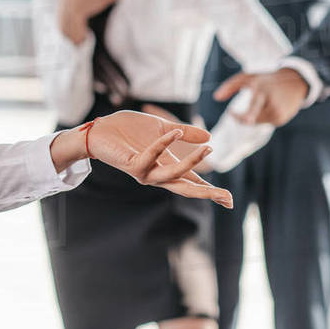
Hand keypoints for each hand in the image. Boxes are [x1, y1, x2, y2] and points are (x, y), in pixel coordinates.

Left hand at [88, 110, 232, 207]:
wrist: (100, 129)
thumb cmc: (128, 130)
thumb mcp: (163, 127)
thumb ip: (185, 132)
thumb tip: (209, 136)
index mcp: (165, 167)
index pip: (191, 181)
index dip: (209, 191)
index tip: (229, 201)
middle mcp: (156, 174)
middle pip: (186, 189)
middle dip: (206, 193)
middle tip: (227, 198)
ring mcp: (144, 172)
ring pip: (172, 175)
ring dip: (191, 162)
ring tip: (208, 149)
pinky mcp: (132, 164)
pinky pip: (151, 156)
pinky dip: (164, 145)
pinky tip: (176, 133)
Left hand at [213, 68, 309, 126]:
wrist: (296, 82)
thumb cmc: (267, 79)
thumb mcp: (249, 77)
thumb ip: (230, 86)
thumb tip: (216, 97)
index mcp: (262, 91)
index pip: (252, 108)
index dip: (240, 117)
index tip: (230, 112)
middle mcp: (271, 103)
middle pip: (251, 119)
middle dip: (244, 117)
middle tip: (238, 115)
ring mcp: (277, 113)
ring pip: (256, 122)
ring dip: (252, 116)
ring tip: (260, 102)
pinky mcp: (281, 119)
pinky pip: (264, 123)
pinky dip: (262, 117)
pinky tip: (269, 107)